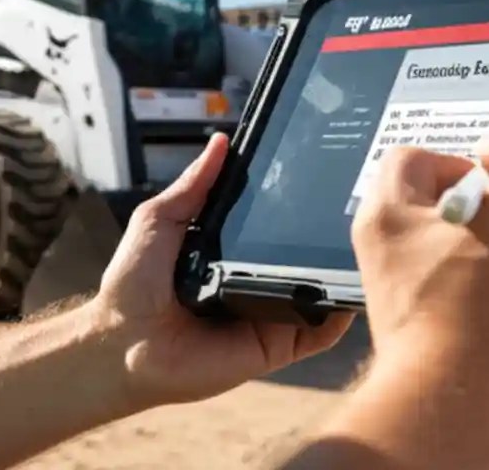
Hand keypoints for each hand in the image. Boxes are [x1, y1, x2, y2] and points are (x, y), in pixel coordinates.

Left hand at [93, 133, 353, 411]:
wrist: (124, 344)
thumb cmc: (133, 285)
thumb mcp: (160, 220)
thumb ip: (193, 186)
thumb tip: (221, 141)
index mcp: (232, 250)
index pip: (275, 222)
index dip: (298, 201)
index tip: (323, 171)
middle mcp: (256, 279)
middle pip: (305, 254)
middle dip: (329, 233)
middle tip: (356, 205)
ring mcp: (271, 313)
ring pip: (321, 290)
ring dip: (344, 270)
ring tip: (364, 242)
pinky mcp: (277, 346)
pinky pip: (319, 332)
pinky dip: (342, 314)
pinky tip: (356, 289)